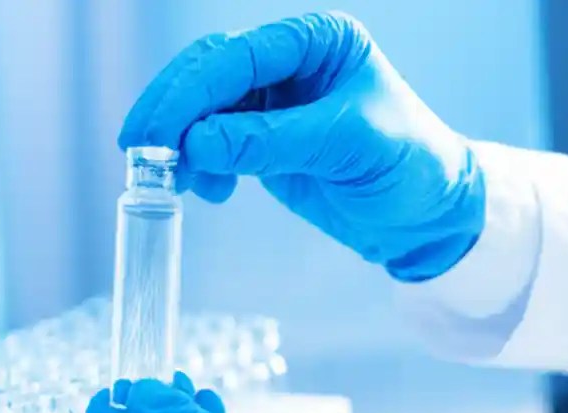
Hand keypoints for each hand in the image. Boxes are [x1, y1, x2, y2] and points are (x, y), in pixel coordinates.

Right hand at [119, 12, 485, 281]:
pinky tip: (206, 192)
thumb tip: (197, 144)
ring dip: (180, 144)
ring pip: (202, 109)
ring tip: (173, 182)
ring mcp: (272, 101)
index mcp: (318, 41)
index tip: (158, 132)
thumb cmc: (409, 166)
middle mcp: (290, 62)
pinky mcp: (261, 139)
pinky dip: (198, 166)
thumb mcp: (345, 148)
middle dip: (172, 113)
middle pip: (208, 74)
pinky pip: (211, 142)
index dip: (190, 92)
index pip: (237, 55)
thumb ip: (270, 143)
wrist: (427, 216)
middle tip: (140, 153)